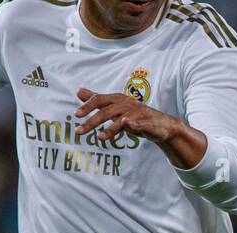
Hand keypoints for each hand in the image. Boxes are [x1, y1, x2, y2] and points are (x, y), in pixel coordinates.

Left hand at [73, 88, 205, 166]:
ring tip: (99, 137)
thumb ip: (97, 100)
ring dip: (109, 129)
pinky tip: (126, 124)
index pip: (99, 100)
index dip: (87, 106)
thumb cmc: (136, 115)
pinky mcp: (147, 124)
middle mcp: (126, 104)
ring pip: (119, 120)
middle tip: (79, 131)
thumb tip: (78, 91)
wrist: (161, 124)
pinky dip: (132, 124)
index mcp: (117, 99)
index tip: (75, 115)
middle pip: (105, 111)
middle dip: (91, 121)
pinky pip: (139, 124)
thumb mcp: (115, 106)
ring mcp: (137, 114)